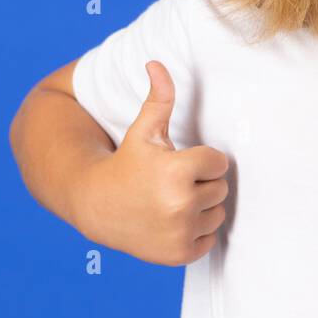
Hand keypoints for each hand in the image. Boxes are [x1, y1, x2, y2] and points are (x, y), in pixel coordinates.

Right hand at [75, 60, 229, 265]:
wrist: (97, 206)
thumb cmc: (126, 163)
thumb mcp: (143, 131)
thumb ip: (159, 99)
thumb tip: (157, 62)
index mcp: (177, 172)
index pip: (219, 163)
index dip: (200, 160)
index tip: (178, 163)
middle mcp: (181, 205)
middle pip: (220, 188)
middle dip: (201, 183)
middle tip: (172, 184)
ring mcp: (181, 233)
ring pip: (218, 213)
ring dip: (201, 207)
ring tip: (171, 201)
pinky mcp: (181, 254)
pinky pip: (210, 238)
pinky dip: (196, 231)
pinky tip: (172, 221)